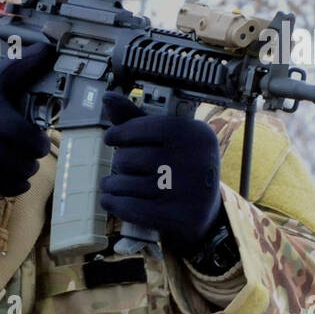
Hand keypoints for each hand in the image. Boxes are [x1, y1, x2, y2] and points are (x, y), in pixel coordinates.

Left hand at [99, 91, 222, 254]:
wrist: (206, 212)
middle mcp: (194, 160)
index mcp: (195, 134)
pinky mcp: (176, 216)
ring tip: (113, 184)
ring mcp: (186, 190)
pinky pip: (129, 207)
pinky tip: (109, 200)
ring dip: (111, 185)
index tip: (110, 138)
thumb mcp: (169, 140)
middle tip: (122, 167)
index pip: (143, 126)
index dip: (120, 132)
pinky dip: (113, 203)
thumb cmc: (181, 168)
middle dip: (119, 162)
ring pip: (125, 183)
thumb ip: (138, 119)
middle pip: (129, 157)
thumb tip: (108, 97)